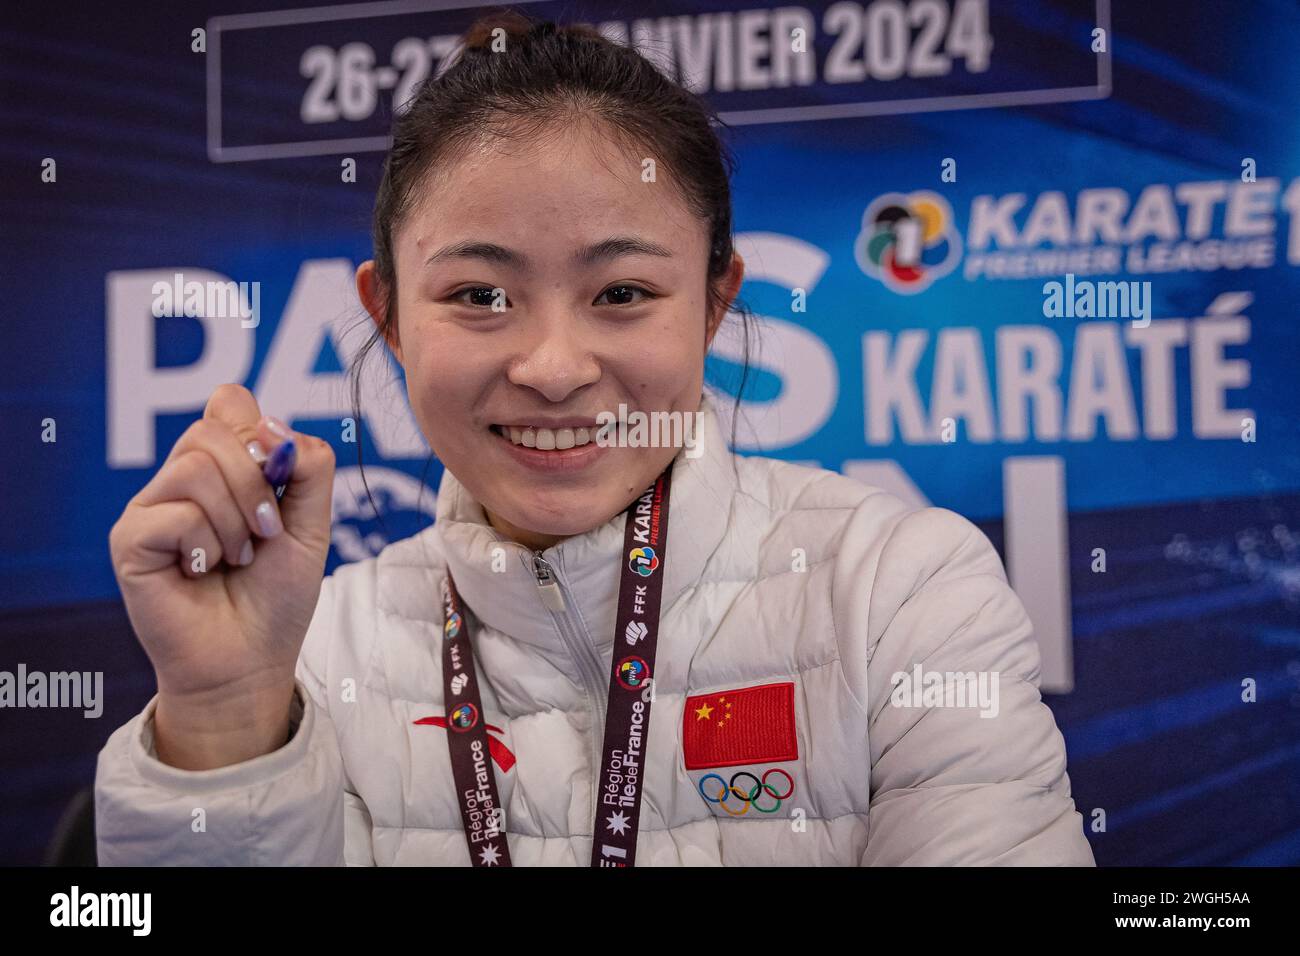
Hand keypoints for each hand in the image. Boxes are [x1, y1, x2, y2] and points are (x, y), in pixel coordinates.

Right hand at [108, 384, 334, 766]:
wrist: (252, 659)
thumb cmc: (276, 595)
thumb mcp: (313, 524)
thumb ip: (309, 468)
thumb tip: (270, 424)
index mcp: (224, 466)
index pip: (229, 402)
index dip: (259, 428)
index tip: (278, 475)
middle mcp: (182, 479)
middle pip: (213, 430)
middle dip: (256, 483)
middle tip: (266, 532)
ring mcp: (151, 507)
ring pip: (194, 467)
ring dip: (235, 519)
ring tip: (237, 557)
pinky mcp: (130, 540)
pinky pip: (174, 514)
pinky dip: (206, 545)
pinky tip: (204, 572)